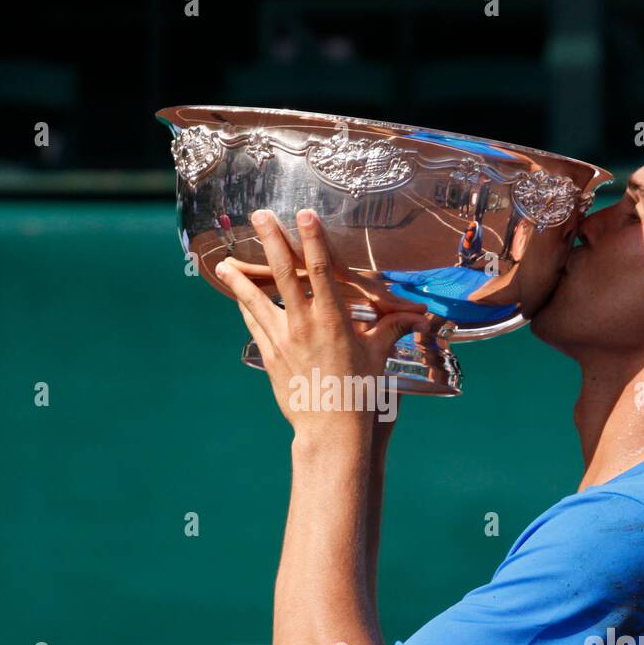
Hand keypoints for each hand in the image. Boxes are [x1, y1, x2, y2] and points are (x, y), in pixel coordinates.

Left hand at [216, 208, 429, 442]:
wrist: (330, 429)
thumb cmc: (358, 392)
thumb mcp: (377, 356)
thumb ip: (392, 329)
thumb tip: (419, 318)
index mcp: (333, 319)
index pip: (321, 270)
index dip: (311, 239)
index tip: (303, 214)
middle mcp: (304, 324)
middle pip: (283, 273)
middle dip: (271, 241)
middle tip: (259, 216)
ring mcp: (283, 340)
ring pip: (256, 299)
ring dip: (240, 278)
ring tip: (224, 262)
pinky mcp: (270, 356)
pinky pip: (254, 324)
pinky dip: (246, 306)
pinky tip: (238, 295)